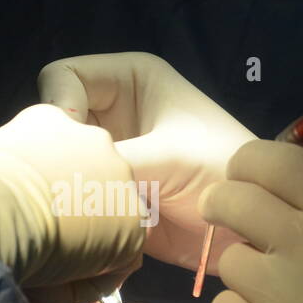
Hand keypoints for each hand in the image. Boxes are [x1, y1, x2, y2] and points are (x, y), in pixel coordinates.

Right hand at [38, 52, 255, 270]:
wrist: (248, 227)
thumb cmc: (221, 171)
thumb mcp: (168, 155)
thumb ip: (112, 158)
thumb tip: (59, 175)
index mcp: (128, 80)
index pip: (62, 75)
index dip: (59, 105)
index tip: (70, 142)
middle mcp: (112, 111)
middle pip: (54, 118)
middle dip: (56, 148)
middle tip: (69, 179)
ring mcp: (107, 152)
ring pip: (57, 158)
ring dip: (64, 181)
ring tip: (82, 203)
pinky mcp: (105, 191)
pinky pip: (69, 195)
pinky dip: (73, 207)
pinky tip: (88, 222)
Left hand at [198, 139, 302, 302]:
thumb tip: (259, 193)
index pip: (272, 161)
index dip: (245, 165)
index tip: (240, 179)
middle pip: (232, 202)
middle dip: (221, 206)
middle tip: (222, 216)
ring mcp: (289, 302)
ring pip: (228, 262)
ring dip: (243, 272)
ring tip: (275, 290)